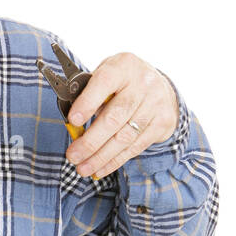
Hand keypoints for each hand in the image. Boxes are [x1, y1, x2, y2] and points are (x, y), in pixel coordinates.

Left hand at [65, 53, 178, 177]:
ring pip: (124, 137)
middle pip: (114, 117)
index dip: (88, 102)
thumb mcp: (107, 75)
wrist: (160, 86)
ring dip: (100, 157)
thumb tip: (73, 125)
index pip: (104, 82)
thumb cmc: (122, 82)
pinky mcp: (162, 123)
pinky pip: (135, 147)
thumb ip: (90, 93)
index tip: (73, 120)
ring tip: (83, 168)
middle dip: (90, 141)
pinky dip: (114, 161)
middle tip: (73, 156)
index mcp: (123, 66)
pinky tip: (99, 169)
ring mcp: (155, 104)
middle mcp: (142, 83)